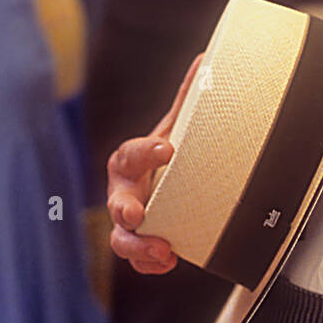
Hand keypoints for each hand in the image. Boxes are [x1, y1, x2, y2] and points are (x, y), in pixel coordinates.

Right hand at [107, 54, 201, 273]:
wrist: (162, 183)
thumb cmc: (168, 154)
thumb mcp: (178, 126)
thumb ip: (188, 97)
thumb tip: (205, 59)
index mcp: (130, 160)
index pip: (132, 153)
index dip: (148, 151)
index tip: (169, 149)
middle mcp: (124, 192)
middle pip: (117, 201)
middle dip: (125, 208)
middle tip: (138, 213)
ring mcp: (129, 222)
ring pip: (121, 239)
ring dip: (138, 246)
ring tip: (162, 250)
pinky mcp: (139, 244)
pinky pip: (138, 260)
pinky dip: (150, 263)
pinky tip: (168, 262)